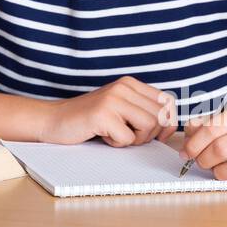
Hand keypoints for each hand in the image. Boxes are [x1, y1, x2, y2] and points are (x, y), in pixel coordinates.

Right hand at [38, 76, 178, 146]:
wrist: (55, 120)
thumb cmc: (90, 119)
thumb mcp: (120, 108)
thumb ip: (142, 110)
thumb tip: (171, 126)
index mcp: (130, 83)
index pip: (167, 102)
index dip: (168, 123)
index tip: (158, 135)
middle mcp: (124, 87)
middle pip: (160, 116)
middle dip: (149, 134)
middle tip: (128, 135)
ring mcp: (113, 99)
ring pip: (148, 126)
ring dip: (134, 139)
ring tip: (115, 134)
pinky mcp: (103, 114)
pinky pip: (128, 138)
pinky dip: (117, 143)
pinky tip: (102, 135)